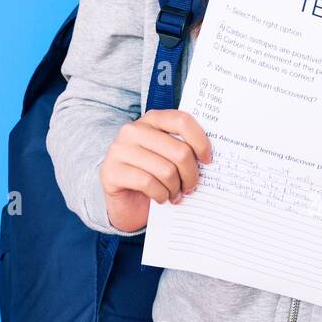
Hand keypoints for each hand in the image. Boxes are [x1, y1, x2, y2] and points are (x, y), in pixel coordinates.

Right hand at [100, 109, 212, 231]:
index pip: (182, 121)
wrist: (125, 201)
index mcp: (152, 119)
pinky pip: (148, 183)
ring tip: (175, 194)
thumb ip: (184, 150)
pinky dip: (161, 195)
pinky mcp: (111, 171)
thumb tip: (210, 158)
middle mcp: (133, 130)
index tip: (208, 160)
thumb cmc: (154, 175)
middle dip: (191, 175)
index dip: (201, 141)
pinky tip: (161, 198)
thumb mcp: (170, 157)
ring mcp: (119, 150)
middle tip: (191, 187)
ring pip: (166, 170)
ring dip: (176, 188)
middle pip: (180, 151)